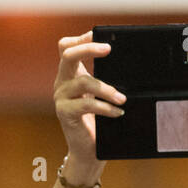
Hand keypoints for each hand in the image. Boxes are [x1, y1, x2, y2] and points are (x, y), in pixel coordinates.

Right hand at [54, 33, 123, 177]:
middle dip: (89, 48)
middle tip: (108, 49)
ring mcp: (61, 98)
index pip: (66, 47)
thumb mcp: (101, 96)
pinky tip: (117, 111)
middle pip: (68, 55)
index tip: (101, 36)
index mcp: (69, 75)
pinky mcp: (65, 113)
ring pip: (84, 81)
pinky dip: (105, 107)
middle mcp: (62, 83)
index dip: (81, 39)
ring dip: (107, 88)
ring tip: (122, 98)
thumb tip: (127, 62)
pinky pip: (87, 104)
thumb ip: (105, 79)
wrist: (88, 152)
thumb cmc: (98, 123)